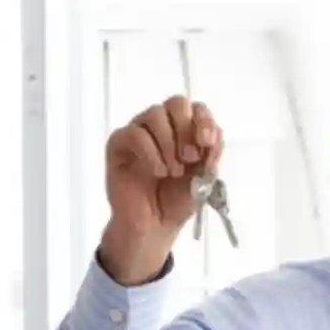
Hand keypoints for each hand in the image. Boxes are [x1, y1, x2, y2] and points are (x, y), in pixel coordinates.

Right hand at [99, 95, 223, 284]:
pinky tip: (158, 172)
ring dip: (169, 144)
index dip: (204, 120)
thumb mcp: (205, 177)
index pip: (196, 108)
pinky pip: (135, 134)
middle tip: (190, 157)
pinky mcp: (119, 144)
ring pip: (154, 114)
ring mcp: (139, 132)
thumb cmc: (177, 201)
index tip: (207, 142)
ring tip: (173, 171)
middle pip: (176, 103)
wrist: (155, 226)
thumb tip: (210, 136)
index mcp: (185, 130)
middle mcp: (162, 126)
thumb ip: (211, 153)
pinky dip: (151, 153)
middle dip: (186, 129)